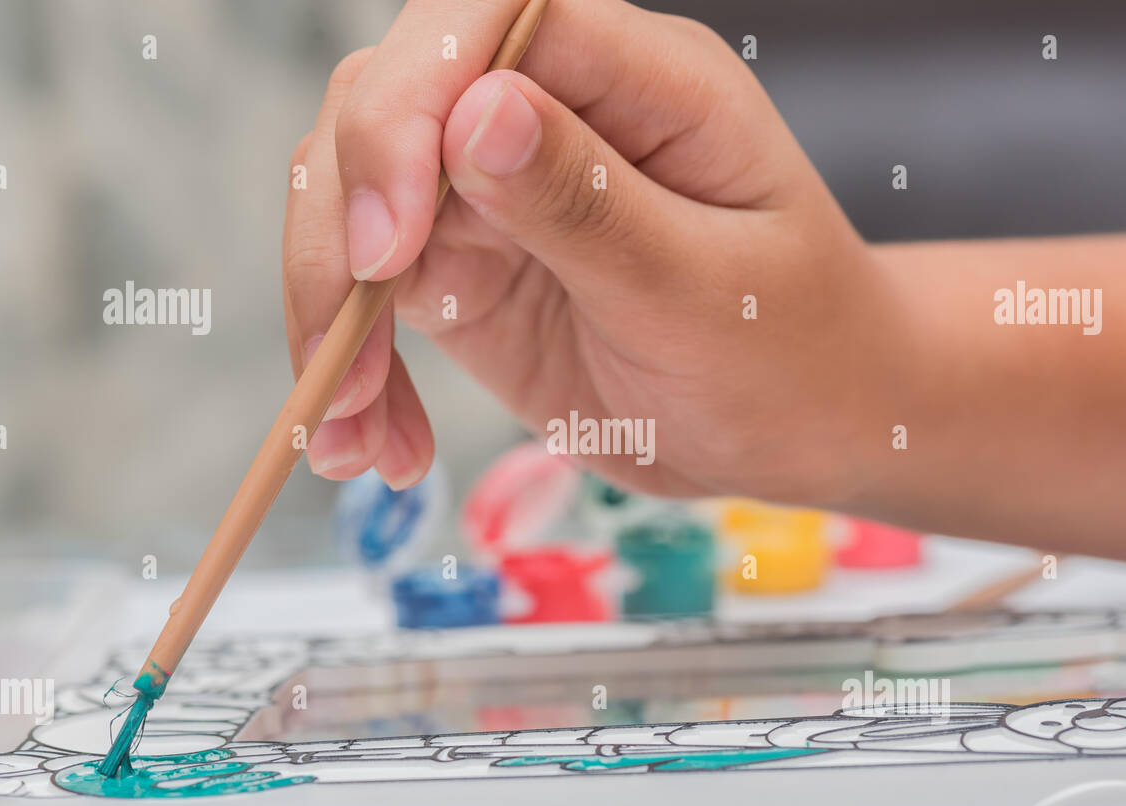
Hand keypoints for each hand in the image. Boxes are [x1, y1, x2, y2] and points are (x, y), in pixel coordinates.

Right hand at [283, 0, 899, 503]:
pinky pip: (370, 296)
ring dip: (326, 316)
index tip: (392, 236)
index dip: (411, 100)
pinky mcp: (468, 269)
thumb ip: (591, 205)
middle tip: (349, 363)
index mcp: (639, 80)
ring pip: (354, 199)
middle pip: (388, 100)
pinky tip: (374, 444)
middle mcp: (553, 114)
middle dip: (343, 224)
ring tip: (349, 437)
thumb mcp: (705, 292)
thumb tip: (474, 114)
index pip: (489, 17)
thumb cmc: (791, 350)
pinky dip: (354, 368)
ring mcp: (497, 192)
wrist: (799, 426)